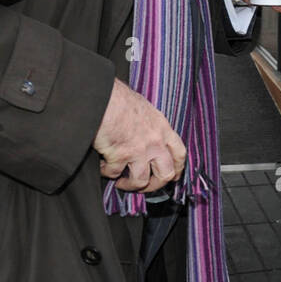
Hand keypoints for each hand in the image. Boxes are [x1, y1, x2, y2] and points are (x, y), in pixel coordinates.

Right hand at [94, 77, 186, 191]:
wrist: (101, 95)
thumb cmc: (118, 98)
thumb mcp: (143, 108)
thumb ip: (149, 125)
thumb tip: (144, 135)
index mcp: (162, 127)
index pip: (179, 153)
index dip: (177, 169)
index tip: (172, 177)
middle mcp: (155, 141)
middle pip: (166, 173)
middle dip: (155, 185)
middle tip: (143, 186)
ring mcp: (139, 150)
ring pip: (142, 180)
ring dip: (130, 185)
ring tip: (120, 182)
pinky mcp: (120, 155)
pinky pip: (115, 173)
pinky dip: (107, 172)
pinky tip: (103, 166)